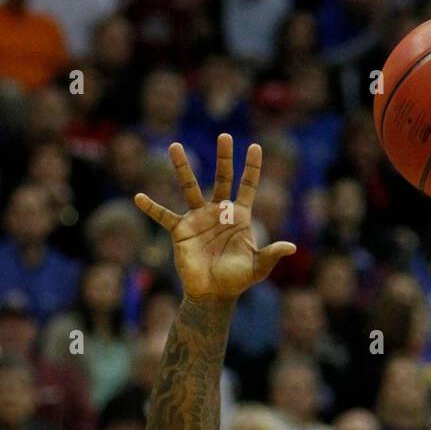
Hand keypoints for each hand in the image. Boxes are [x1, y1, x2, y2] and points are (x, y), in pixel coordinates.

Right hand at [134, 134, 295, 299]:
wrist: (213, 294)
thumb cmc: (237, 280)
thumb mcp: (258, 267)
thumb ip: (272, 254)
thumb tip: (291, 247)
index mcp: (239, 216)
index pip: (247, 186)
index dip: (252, 168)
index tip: (255, 147)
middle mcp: (218, 211)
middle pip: (222, 177)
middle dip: (224, 157)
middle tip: (225, 136)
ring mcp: (198, 218)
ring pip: (190, 187)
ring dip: (182, 167)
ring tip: (175, 146)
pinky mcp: (181, 230)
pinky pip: (163, 216)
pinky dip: (151, 208)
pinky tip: (139, 197)